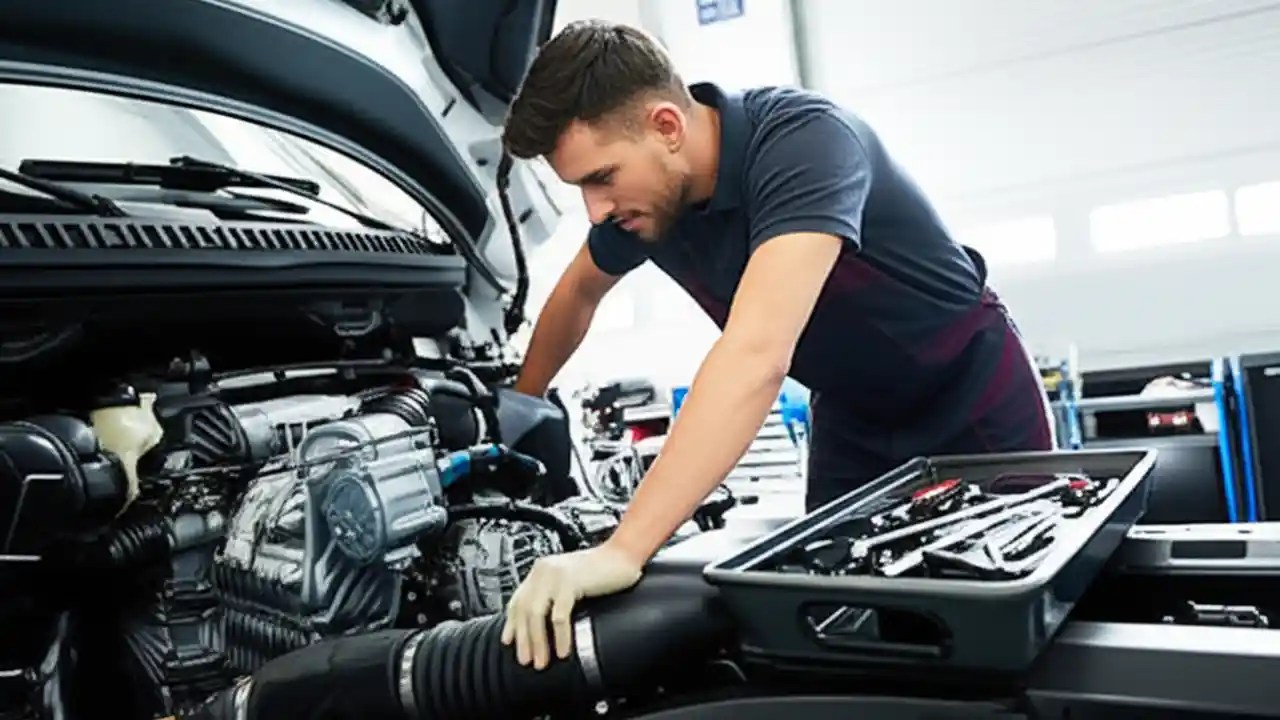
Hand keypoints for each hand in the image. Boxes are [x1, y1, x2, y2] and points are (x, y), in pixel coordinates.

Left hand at [501, 542, 642, 668]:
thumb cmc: (602, 570)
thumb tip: (546, 622)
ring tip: (541, 661)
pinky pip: (559, 615)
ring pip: (537, 614)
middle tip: (526, 660)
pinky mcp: (570, 581)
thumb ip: (555, 594)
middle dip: (524, 639)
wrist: (623, 555)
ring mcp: (555, 575)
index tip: (509, 642)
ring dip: (538, 642)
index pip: (518, 599)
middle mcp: (543, 570)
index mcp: (541, 570)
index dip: (512, 623)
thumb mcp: (570, 580)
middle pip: (524, 610)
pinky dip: (560, 636)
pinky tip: (562, 650)